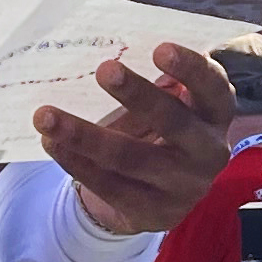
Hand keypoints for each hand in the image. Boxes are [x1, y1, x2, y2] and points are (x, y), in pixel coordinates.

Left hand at [34, 41, 230, 233]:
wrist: (165, 196)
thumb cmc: (164, 131)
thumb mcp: (172, 105)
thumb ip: (156, 86)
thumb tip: (107, 60)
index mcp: (216, 114)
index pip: (212, 88)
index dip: (191, 69)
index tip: (159, 49)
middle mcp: (209, 152)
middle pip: (174, 122)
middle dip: (138, 95)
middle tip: (104, 70)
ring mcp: (184, 187)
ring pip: (131, 159)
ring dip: (85, 135)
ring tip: (46, 115)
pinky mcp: (155, 213)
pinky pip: (109, 186)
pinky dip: (76, 162)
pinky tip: (52, 144)